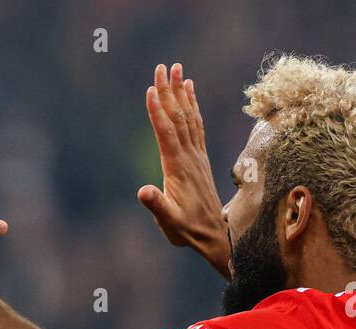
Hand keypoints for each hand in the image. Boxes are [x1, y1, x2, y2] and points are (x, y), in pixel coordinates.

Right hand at [139, 64, 229, 276]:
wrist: (213, 233)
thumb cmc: (186, 229)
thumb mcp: (168, 222)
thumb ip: (156, 205)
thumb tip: (143, 191)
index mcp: (178, 167)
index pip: (167, 133)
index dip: (158, 111)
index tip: (152, 89)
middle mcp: (189, 156)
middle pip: (179, 117)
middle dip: (170, 91)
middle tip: (163, 67)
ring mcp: (196, 155)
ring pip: (189, 117)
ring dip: (181, 92)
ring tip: (176, 70)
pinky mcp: (199, 156)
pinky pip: (196, 124)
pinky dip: (192, 105)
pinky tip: (189, 91)